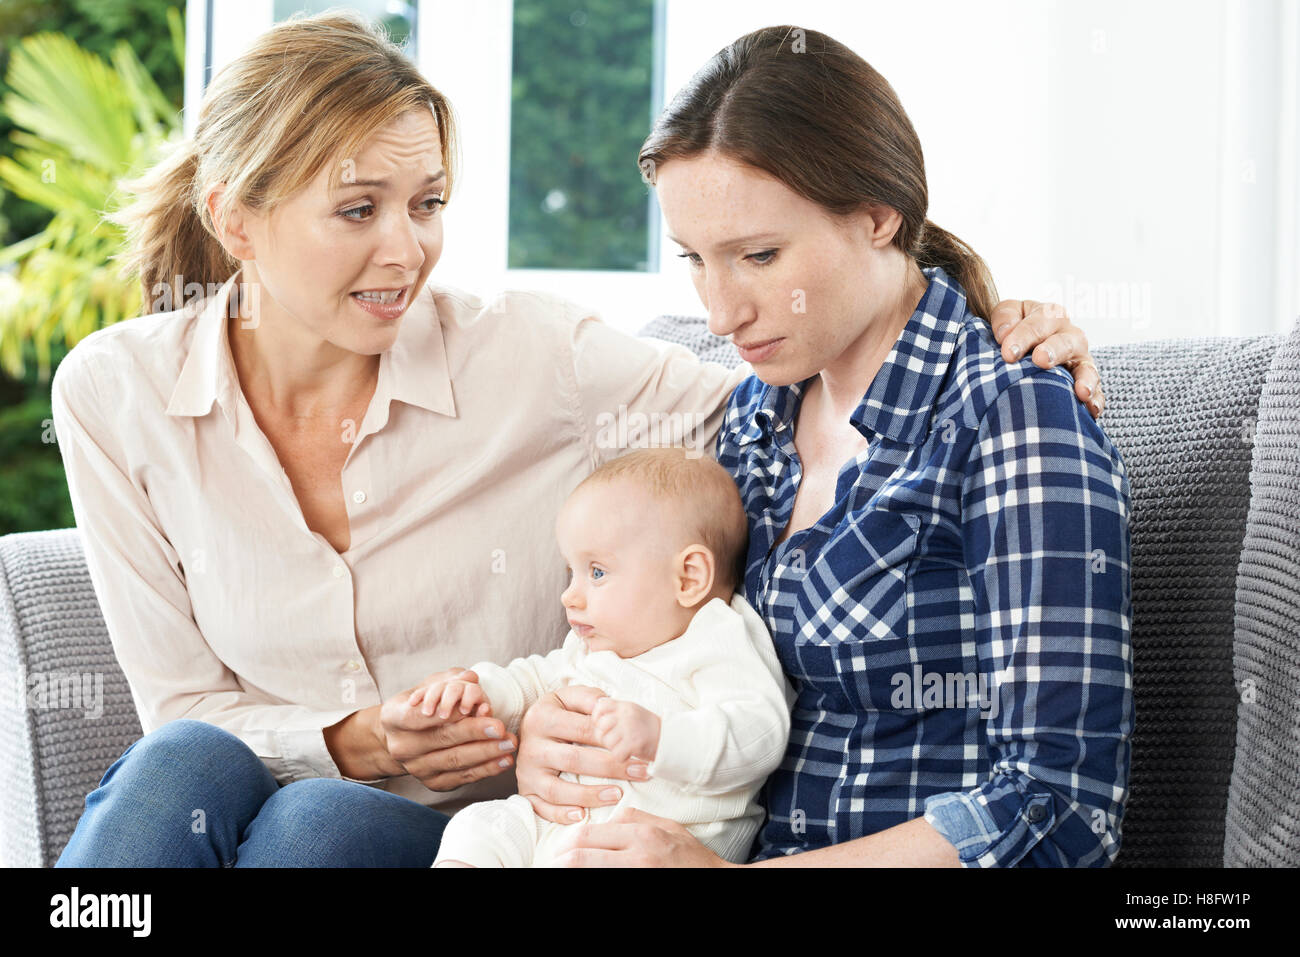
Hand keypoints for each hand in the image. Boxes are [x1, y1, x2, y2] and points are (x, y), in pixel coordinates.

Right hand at [379, 668, 516, 790]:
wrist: (406, 740)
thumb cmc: (422, 706)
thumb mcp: (428, 687)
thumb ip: (450, 680)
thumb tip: (471, 677)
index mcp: (394, 718)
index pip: (419, 716)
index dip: (448, 713)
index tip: (474, 707)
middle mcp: (402, 747)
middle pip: (441, 739)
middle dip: (474, 733)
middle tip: (500, 727)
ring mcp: (417, 768)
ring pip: (454, 760)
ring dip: (485, 753)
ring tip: (509, 744)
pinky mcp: (433, 783)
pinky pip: (462, 777)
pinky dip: (485, 769)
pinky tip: (504, 760)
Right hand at [515, 685, 650, 824]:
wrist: (528, 728)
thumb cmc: (558, 713)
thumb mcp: (569, 697)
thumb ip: (589, 697)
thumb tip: (607, 705)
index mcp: (541, 718)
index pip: (583, 729)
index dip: (613, 738)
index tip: (638, 747)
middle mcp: (531, 746)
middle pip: (574, 760)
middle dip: (611, 767)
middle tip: (640, 772)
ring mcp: (527, 772)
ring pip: (557, 789)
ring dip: (590, 795)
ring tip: (618, 794)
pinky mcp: (525, 791)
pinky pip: (541, 808)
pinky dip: (561, 815)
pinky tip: (582, 815)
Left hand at [550, 806, 736, 867]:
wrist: (716, 880)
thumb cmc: (691, 856)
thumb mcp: (666, 827)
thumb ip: (635, 818)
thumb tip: (607, 819)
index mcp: (640, 834)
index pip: (589, 835)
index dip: (567, 844)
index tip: (558, 850)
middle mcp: (637, 856)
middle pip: (583, 857)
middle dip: (562, 861)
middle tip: (553, 863)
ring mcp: (638, 874)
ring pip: (592, 872)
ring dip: (574, 871)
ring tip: (563, 869)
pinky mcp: (640, 885)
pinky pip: (607, 881)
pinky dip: (592, 877)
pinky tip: (586, 876)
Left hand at [591, 697, 660, 761]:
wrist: (670, 739)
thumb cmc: (647, 729)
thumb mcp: (631, 713)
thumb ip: (614, 712)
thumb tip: (594, 719)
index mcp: (624, 706)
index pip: (600, 706)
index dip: (597, 718)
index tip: (603, 726)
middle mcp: (627, 714)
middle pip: (600, 727)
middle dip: (604, 737)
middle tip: (615, 741)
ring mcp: (631, 727)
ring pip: (607, 742)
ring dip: (614, 748)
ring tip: (625, 746)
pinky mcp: (635, 742)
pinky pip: (616, 754)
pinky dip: (621, 758)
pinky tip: (629, 754)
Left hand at [989, 299, 1104, 419]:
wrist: (1023, 342)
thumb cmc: (1014, 328)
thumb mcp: (1007, 314)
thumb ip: (1004, 318)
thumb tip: (1004, 334)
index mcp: (1049, 315)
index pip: (1037, 324)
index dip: (1022, 337)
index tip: (1008, 353)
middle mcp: (1069, 335)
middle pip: (1066, 342)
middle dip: (1054, 351)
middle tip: (1040, 360)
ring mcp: (1080, 358)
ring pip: (1086, 366)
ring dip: (1084, 379)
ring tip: (1081, 391)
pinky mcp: (1085, 380)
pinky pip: (1095, 389)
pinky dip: (1096, 399)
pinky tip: (1092, 409)